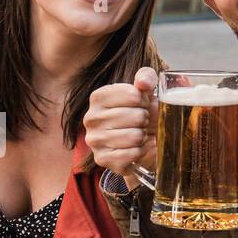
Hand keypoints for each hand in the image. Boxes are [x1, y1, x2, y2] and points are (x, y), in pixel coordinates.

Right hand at [83, 66, 158, 189]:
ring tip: (137, 134)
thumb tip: (144, 83)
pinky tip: (134, 148)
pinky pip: (132, 154)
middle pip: (136, 116)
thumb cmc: (140, 112)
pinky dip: (139, 152)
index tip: (141, 104)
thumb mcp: (144, 90)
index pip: (133, 95)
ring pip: (135, 136)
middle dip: (145, 120)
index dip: (144, 101)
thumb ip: (146, 77)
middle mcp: (90, 118)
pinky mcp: (101, 159)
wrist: (139, 139)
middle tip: (140, 122)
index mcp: (98, 97)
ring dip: (142, 136)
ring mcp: (94, 140)